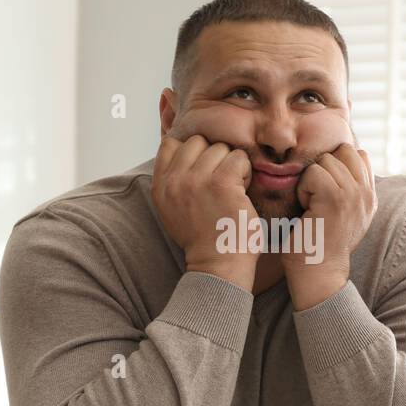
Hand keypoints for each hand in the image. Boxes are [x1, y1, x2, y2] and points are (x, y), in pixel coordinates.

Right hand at [152, 134, 258, 291]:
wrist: (217, 265)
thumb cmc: (203, 238)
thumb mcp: (173, 208)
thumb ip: (174, 180)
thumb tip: (185, 148)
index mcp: (160, 185)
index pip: (171, 143)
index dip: (191, 150)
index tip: (203, 169)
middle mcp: (174, 180)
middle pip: (197, 141)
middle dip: (213, 156)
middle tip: (221, 181)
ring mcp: (196, 180)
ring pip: (220, 147)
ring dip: (231, 165)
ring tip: (231, 190)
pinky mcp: (221, 183)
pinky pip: (238, 158)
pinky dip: (245, 172)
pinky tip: (241, 193)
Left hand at [282, 143, 375, 309]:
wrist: (318, 274)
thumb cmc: (320, 246)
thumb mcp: (344, 216)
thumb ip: (349, 190)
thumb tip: (339, 163)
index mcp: (370, 196)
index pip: (359, 154)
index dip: (337, 163)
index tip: (324, 188)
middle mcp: (367, 194)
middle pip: (343, 150)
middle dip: (324, 167)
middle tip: (316, 196)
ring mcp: (354, 194)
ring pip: (327, 160)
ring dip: (311, 179)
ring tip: (311, 205)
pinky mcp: (335, 198)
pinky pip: (314, 172)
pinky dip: (303, 188)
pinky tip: (306, 209)